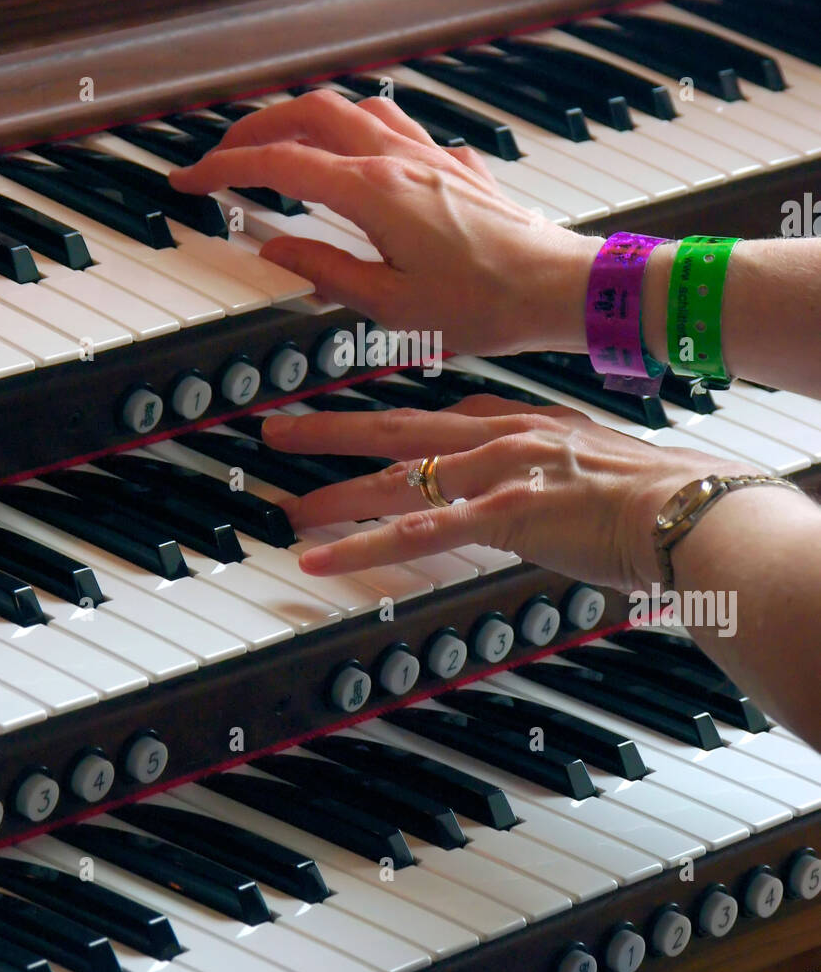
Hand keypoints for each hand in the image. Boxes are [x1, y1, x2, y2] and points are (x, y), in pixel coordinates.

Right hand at [169, 89, 600, 354]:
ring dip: (303, 114)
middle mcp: (400, 160)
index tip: (190, 180)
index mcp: (374, 193)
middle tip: (223, 155)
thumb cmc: (488, 304)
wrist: (560, 288)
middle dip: (255, 126)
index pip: (280, 163)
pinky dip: (354, 123)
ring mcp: (429, 155)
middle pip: (310, 111)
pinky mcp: (453, 163)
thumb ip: (326, 274)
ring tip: (276, 141)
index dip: (224, 167)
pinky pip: (392, 121)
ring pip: (352, 106)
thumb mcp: (392, 308)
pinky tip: (352, 148)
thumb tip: (277, 252)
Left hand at [262, 396, 757, 590]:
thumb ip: (565, 471)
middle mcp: (504, 436)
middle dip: (334, 429)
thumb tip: (558, 491)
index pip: (448, 413)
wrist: (691, 507)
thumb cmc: (663, 495)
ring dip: (335, 495)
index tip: (367, 423)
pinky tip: (321, 558)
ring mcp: (498, 472)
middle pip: (400, 429)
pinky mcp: (501, 514)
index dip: (399, 422)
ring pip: (398, 481)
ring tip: (288, 508)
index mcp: (529, 422)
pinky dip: (362, 546)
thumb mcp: (604, 465)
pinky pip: (415, 533)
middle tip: (281, 430)